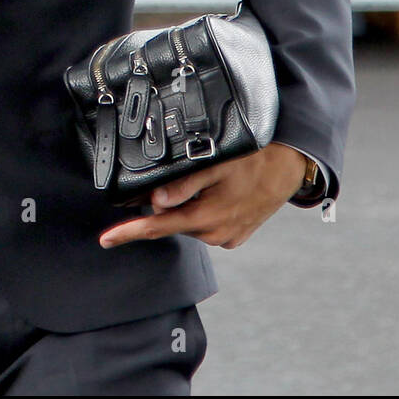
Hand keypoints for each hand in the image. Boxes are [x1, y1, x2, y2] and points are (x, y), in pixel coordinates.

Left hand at [99, 142, 307, 250]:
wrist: (291, 166)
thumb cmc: (257, 159)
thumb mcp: (218, 164)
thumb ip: (185, 184)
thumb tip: (156, 200)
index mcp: (206, 218)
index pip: (158, 228)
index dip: (129, 233)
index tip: (107, 239)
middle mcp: (214, 234)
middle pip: (174, 220)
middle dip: (170, 202)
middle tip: (190, 176)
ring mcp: (226, 237)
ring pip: (191, 221)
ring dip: (191, 204)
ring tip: (214, 179)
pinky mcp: (236, 235)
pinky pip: (209, 224)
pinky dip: (207, 210)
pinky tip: (222, 191)